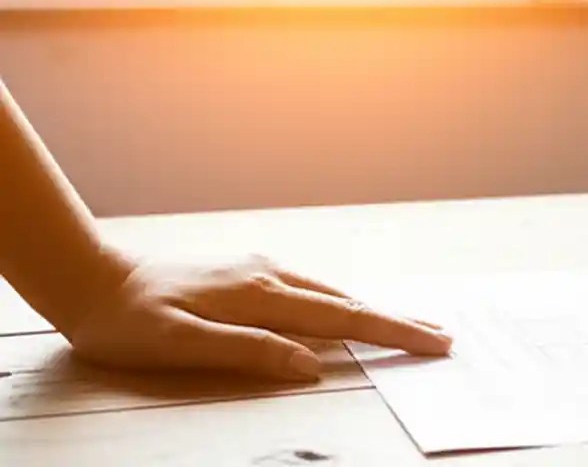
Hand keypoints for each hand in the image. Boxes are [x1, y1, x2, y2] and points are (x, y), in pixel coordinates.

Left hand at [65, 252, 450, 380]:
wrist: (94, 278)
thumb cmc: (129, 319)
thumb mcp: (179, 343)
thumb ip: (248, 351)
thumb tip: (309, 365)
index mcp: (262, 293)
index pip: (344, 319)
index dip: (393, 332)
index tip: (435, 342)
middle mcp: (271, 275)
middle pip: (350, 303)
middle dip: (399, 320)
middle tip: (444, 336)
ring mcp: (262, 270)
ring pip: (334, 294)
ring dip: (375, 312)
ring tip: (410, 325)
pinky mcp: (250, 274)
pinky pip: (312, 291)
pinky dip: (344, 305)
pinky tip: (348, 312)